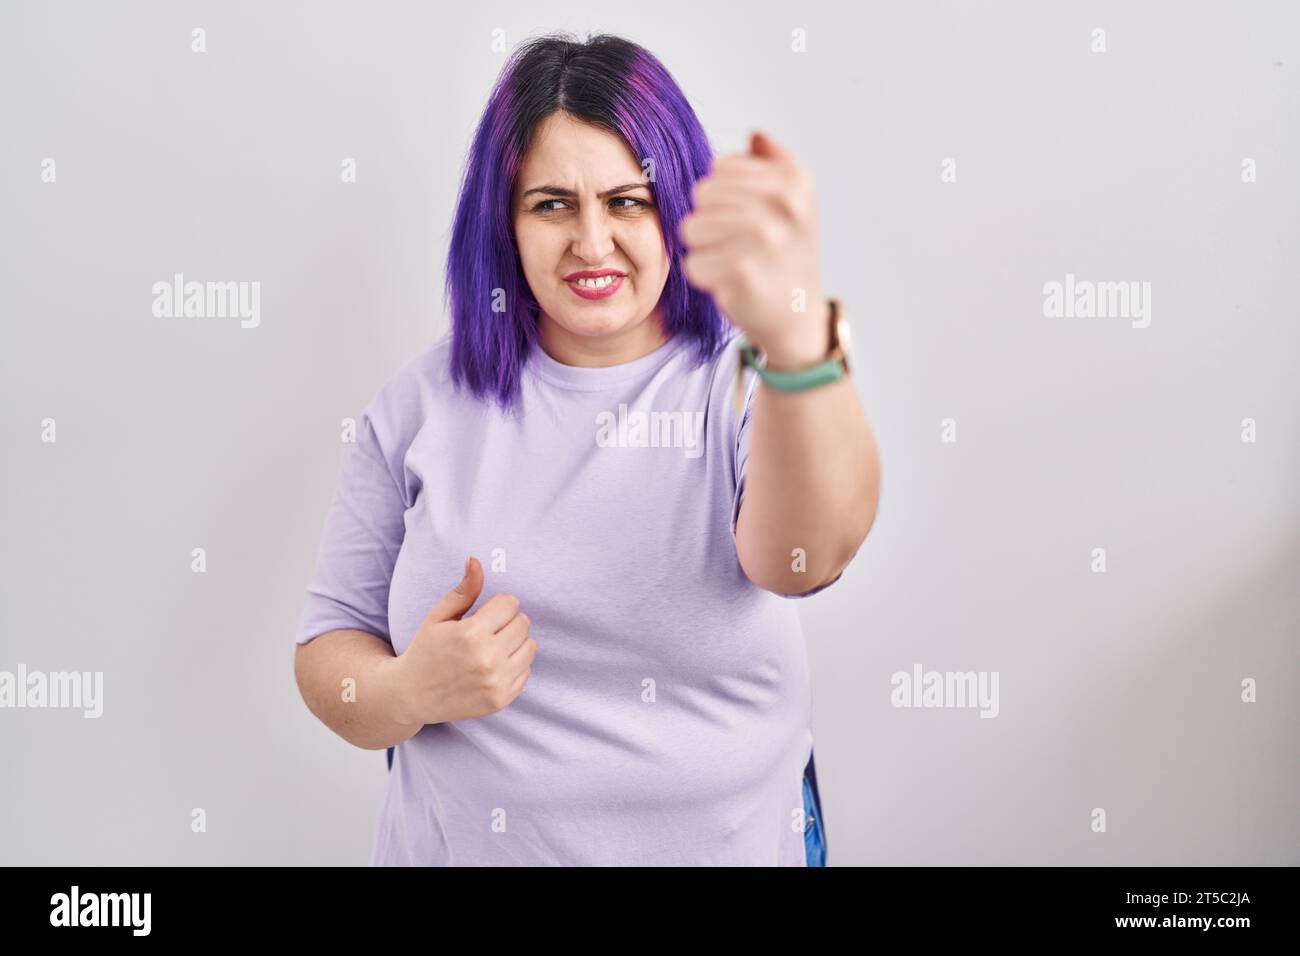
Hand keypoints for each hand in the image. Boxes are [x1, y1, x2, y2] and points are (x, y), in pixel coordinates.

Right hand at [384, 556, 536, 725]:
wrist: (411, 695)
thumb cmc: (425, 650)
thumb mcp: (438, 617)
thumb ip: (463, 591)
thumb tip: (475, 560)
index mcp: (471, 633)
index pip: (510, 604)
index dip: (498, 605)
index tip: (484, 614)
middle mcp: (487, 659)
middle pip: (523, 623)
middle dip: (507, 622)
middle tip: (488, 631)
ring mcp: (496, 682)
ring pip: (530, 646)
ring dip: (515, 643)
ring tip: (492, 647)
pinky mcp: (501, 699)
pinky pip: (526, 670)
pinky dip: (514, 665)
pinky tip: (493, 666)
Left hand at [679, 130, 829, 368]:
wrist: (798, 316)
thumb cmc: (788, 255)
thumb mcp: (796, 204)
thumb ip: (775, 163)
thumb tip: (755, 135)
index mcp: (794, 182)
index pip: (720, 168)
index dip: (723, 194)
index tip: (749, 217)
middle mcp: (783, 208)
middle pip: (702, 195)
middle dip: (710, 220)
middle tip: (738, 245)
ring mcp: (763, 241)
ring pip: (691, 228)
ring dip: (704, 249)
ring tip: (733, 262)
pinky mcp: (741, 275)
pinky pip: (692, 264)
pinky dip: (704, 278)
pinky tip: (729, 283)